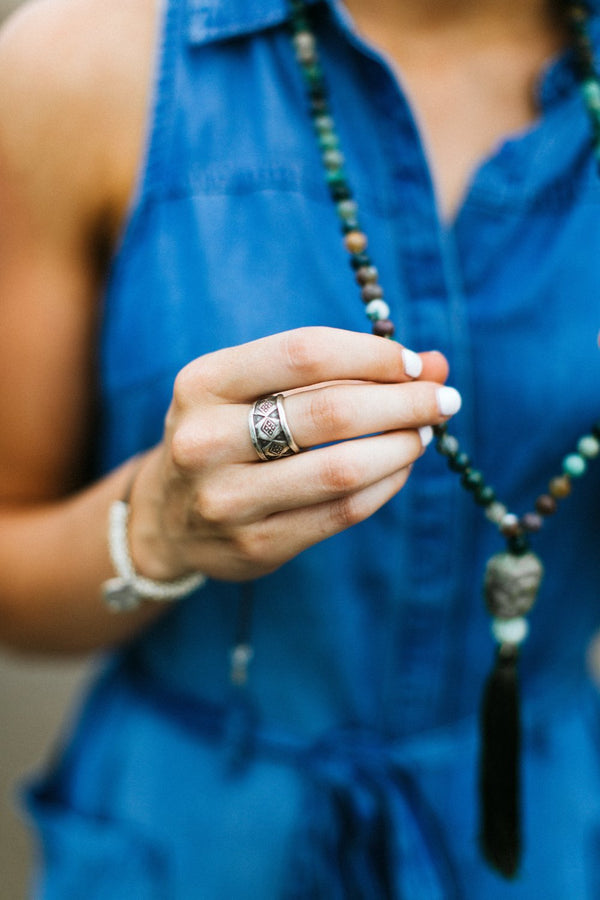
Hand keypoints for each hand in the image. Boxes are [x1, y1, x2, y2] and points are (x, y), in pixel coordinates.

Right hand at [129, 328, 458, 582]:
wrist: (167, 515)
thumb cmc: (227, 433)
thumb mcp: (257, 388)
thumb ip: (338, 371)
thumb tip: (433, 363)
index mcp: (203, 382)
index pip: (304, 353)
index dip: (372, 354)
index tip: (415, 363)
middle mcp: (205, 440)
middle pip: (330, 412)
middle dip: (403, 402)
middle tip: (443, 399)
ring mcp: (226, 499)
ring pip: (341, 469)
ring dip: (400, 447)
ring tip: (424, 434)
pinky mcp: (254, 545)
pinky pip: (340, 513)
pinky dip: (384, 486)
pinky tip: (399, 469)